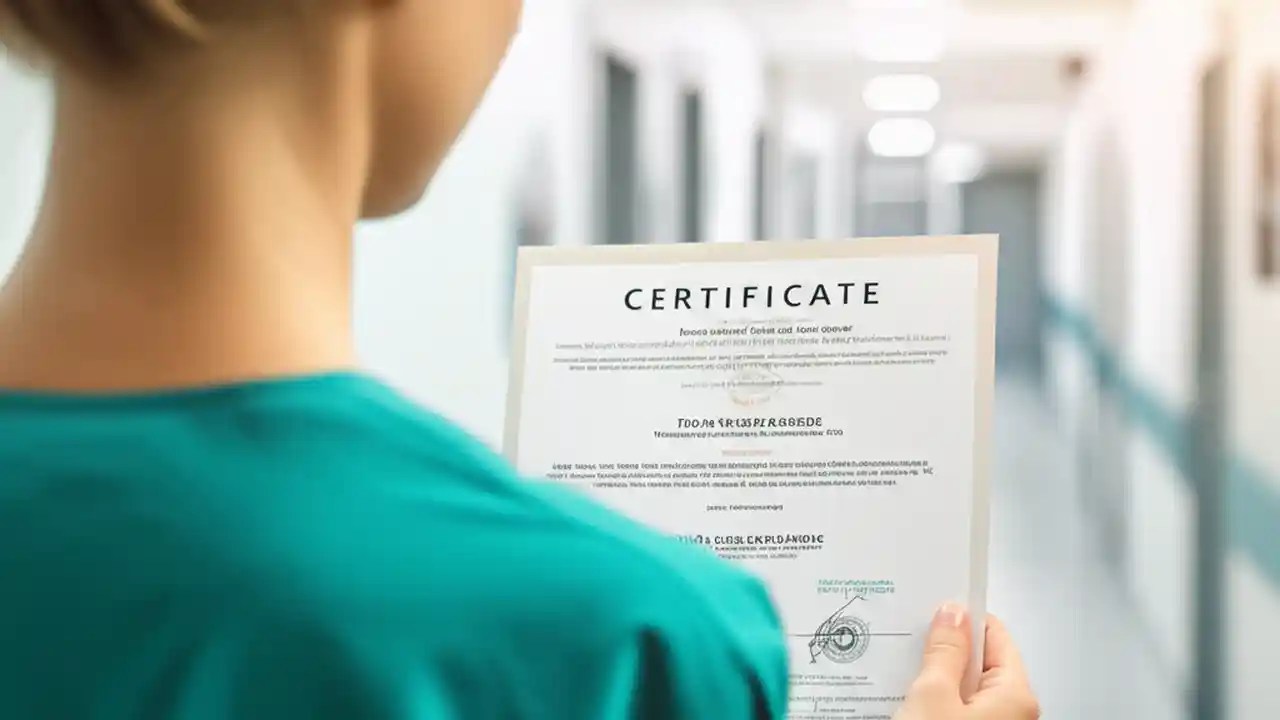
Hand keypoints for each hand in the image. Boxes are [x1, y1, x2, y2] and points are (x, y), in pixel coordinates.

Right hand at [895, 605, 1039, 719]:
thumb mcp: (933, 694)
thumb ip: (944, 651)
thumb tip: (952, 615)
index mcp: (1015, 695)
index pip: (995, 635)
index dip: (964, 618)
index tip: (935, 607)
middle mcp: (1012, 711)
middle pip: (980, 662)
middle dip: (946, 648)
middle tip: (914, 637)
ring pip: (965, 687)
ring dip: (938, 676)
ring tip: (906, 668)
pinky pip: (957, 707)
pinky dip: (937, 699)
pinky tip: (911, 698)